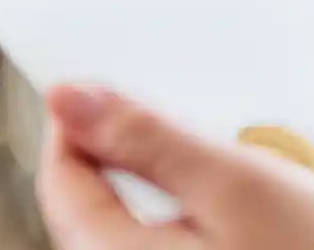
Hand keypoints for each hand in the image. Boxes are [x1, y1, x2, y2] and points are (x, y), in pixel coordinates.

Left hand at [36, 85, 313, 249]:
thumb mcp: (236, 180)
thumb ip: (145, 138)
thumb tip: (71, 96)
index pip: (60, 178)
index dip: (77, 117)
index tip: (101, 80)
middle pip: (98, 204)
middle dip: (135, 151)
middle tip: (184, 119)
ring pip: (143, 223)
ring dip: (174, 182)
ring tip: (232, 159)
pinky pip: (182, 244)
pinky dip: (204, 213)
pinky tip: (253, 203)